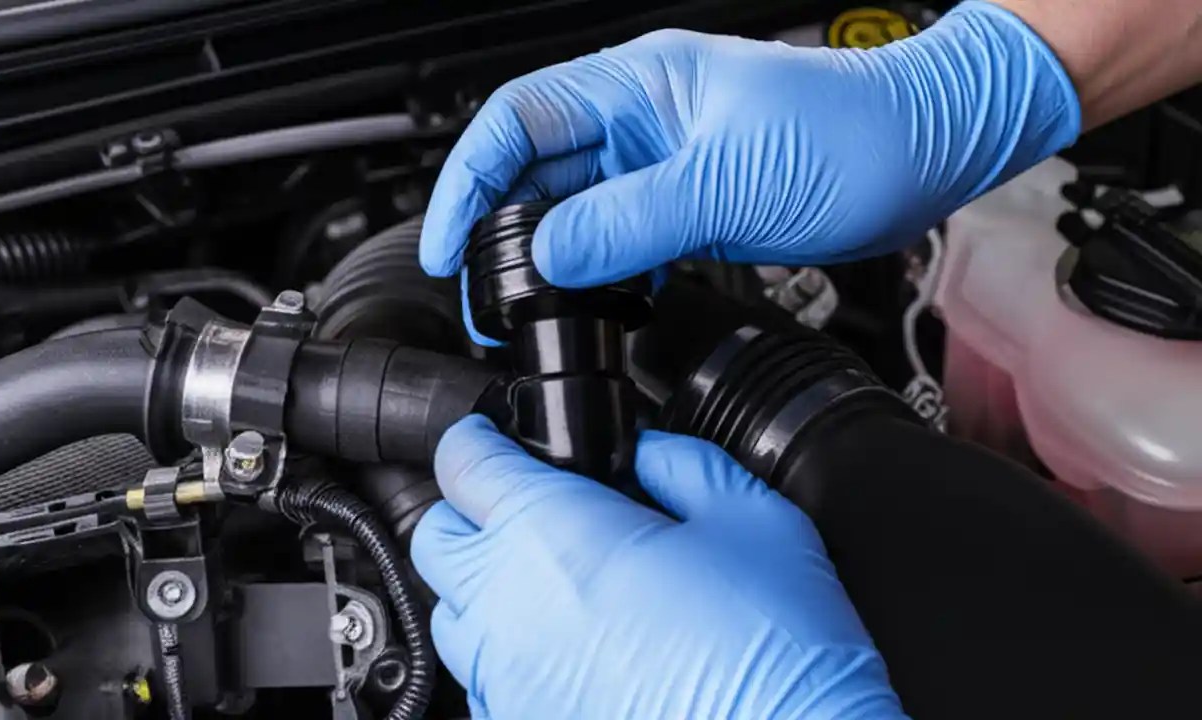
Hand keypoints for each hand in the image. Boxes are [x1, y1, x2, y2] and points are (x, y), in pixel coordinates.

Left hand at [410, 415, 905, 718]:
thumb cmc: (777, 655)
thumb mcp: (754, 518)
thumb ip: (684, 464)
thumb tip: (648, 453)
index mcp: (554, 530)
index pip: (462, 460)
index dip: (479, 438)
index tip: (498, 438)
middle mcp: (509, 605)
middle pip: (436, 535)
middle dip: (472, 512)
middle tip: (531, 511)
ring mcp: (506, 679)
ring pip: (454, 614)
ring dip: (487, 589)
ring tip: (556, 590)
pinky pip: (483, 684)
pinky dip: (512, 660)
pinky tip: (573, 659)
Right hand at [421, 1, 1078, 338]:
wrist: (928, 150)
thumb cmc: (854, 132)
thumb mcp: (727, 182)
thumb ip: (629, 222)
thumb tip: (549, 259)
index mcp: (635, 83)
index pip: (515, 121)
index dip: (469, 182)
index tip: (448, 245)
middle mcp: (639, 120)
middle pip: (536, 173)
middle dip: (500, 235)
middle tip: (484, 301)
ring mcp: (662, 163)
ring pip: (577, 214)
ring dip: (551, 264)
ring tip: (530, 316)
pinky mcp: (690, 204)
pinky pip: (622, 241)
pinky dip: (602, 276)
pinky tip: (598, 307)